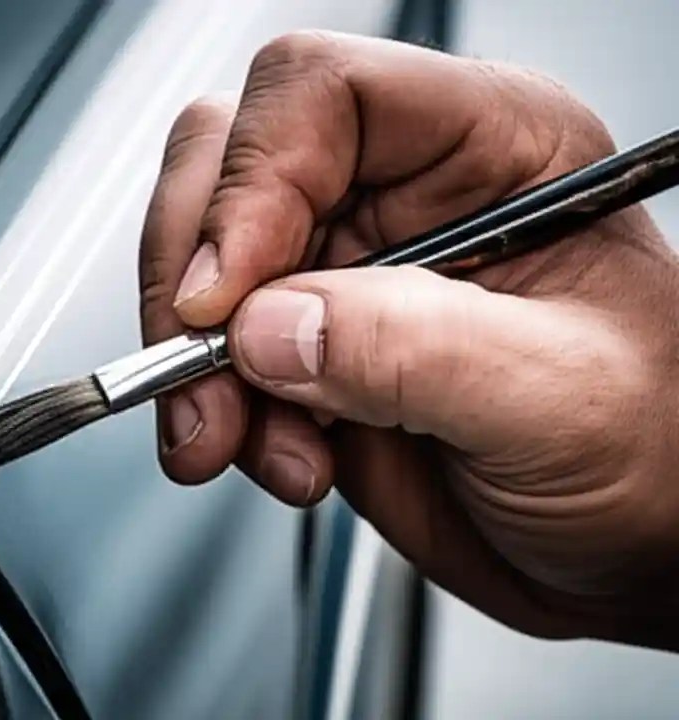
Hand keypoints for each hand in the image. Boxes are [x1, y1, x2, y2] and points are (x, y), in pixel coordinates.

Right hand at [139, 31, 678, 647]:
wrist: (636, 553)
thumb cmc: (655, 454)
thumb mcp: (556, 399)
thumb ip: (407, 349)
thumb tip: (266, 326)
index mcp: (491, 150)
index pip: (323, 94)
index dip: (254, 180)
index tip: (230, 295)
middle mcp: (403, 195)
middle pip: (228, 162)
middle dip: (195, 278)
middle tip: (210, 371)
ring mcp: (344, 272)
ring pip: (198, 261)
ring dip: (196, 361)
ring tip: (247, 439)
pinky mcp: (306, 350)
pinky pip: (208, 352)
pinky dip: (210, 409)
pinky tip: (274, 455)